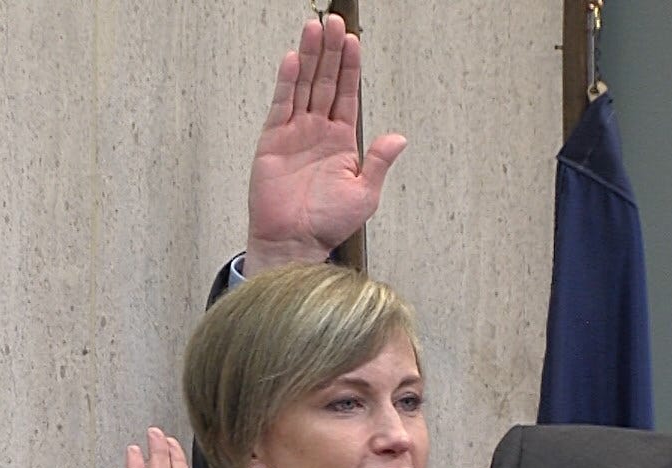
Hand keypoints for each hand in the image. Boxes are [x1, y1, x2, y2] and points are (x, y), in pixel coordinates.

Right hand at [245, 14, 406, 275]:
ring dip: (309, 57)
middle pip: (324, 81)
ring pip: (303, 86)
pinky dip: (286, 82)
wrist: (294, 243)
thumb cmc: (327, 224)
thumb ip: (378, 162)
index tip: (353, 41)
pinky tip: (291, 59)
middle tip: (333, 22)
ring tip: (314, 28)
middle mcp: (317, 132)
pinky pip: (281, 105)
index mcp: (341, 141)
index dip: (350, 68)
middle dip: (330, 51)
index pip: (347, 94)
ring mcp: (294, 134)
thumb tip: (399, 138)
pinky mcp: (272, 141)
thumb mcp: (365, 194)